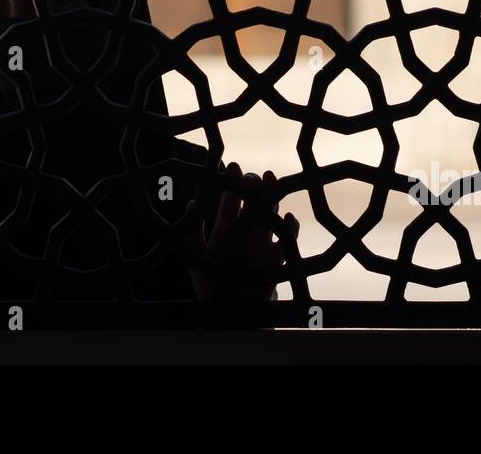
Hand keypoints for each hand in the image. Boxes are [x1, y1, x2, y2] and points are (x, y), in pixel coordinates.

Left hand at [190, 163, 298, 301]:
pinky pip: (287, 240)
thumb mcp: (197, 261)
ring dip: (272, 199)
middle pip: (252, 202)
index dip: (230, 184)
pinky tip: (288, 220)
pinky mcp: (277, 258)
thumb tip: (190, 204)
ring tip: (272, 182)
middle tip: (254, 175)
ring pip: (269, 214)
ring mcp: (262, 242)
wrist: (232, 312)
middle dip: (254, 187)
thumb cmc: (212, 285)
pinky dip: (290, 229)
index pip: (229, 201)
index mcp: (226, 229)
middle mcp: (246, 231)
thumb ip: (192, 236)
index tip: (232, 167)